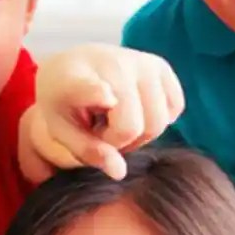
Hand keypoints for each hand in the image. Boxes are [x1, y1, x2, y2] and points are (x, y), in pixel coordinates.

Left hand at [28, 45, 182, 180]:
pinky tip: (134, 113)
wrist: (67, 68)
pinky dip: (158, 119)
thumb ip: (88, 151)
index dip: (99, 94)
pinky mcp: (160, 65)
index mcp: (76, 79)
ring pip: (160, 121)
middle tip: (100, 132)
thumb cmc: (60, 103)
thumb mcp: (59, 131)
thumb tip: (120, 171)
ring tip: (114, 122)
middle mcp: (115, 64)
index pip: (95, 88)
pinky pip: (175, 107)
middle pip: (138, 127)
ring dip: (140, 133)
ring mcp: (143, 62)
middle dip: (120, 142)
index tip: (105, 97)